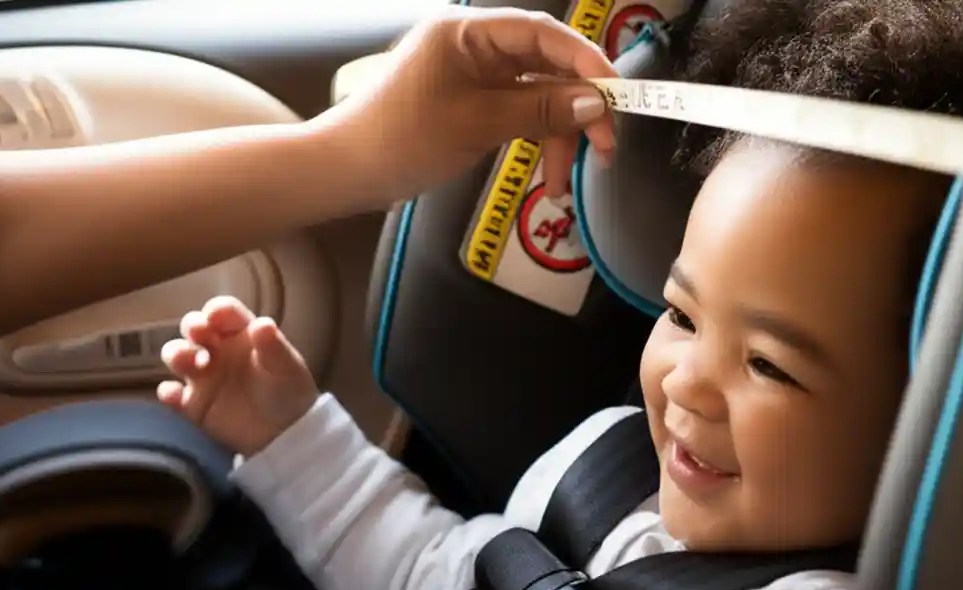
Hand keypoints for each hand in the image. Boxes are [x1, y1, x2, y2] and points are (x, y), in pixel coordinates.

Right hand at [158, 296, 317, 455]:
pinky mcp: (193, 405)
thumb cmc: (289, 391)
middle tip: (199, 333)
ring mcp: (202, 376)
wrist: (286, 433)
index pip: (224, 313)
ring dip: (178, 354)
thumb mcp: (288, 369)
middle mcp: (217, 350)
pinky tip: (173, 395)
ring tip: (192, 362)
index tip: (216, 316)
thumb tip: (263, 324)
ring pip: (178, 356)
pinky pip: (173, 396)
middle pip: (195, 328)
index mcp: (241, 334)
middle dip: (192, 326)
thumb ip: (274, 347)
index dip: (218, 311)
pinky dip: (168, 394)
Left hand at [314, 5, 617, 206]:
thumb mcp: (476, 125)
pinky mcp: (477, 104)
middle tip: (605, 150)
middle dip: (578, 111)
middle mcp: (477, 46)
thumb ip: (539, 112)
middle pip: (548, 68)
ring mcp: (478, 76)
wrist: (347, 172)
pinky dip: (538, 147)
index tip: (615, 99)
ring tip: (563, 186)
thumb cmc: (401, 138)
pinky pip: (522, 118)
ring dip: (559, 140)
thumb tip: (595, 104)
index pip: (543, 34)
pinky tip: (549, 180)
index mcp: (468, 32)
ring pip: (540, 99)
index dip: (586, 63)